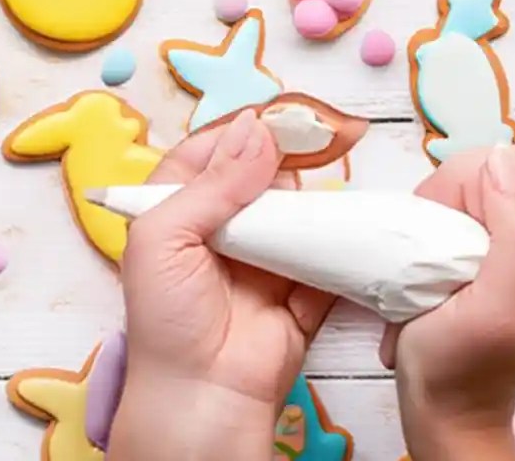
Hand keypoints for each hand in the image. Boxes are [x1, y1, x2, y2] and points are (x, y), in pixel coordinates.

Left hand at [109, 109, 335, 458]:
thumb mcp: (165, 235)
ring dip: (313, 198)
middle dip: (285, 159)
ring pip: (297, 209)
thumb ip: (213, 182)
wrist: (203, 395)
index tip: (274, 118)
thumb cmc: (167, 318)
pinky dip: (341, 240)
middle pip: (260, 176)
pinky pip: (328, 253)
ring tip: (326, 188)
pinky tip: (348, 223)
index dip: (239, 134)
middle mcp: (222, 230)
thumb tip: (257, 130)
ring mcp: (265, 259)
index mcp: (177, 212)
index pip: (209, 154)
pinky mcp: (303, 289)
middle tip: (316, 142)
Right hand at [384, 145, 514, 460]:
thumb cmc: (463, 368)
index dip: (466, 192)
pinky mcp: (509, 244)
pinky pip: (470, 204)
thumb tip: (499, 161)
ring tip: (434, 265)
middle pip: (497, 169)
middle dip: (451, 202)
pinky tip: (440, 263)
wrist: (447, 408)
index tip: (443, 241)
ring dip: (442, 217)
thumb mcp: (496, 308)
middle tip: (435, 255)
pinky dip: (443, 226)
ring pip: (478, 184)